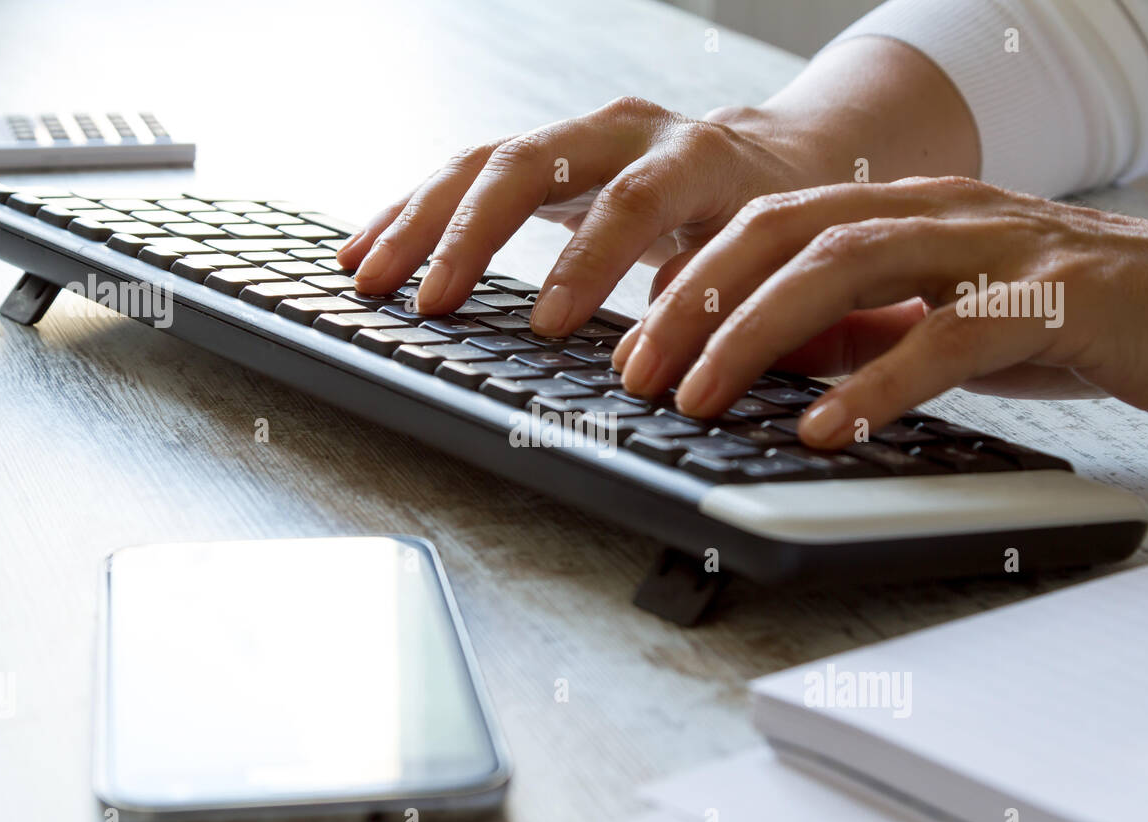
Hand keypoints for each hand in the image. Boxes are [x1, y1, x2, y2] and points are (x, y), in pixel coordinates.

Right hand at [336, 95, 839, 333]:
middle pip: (525, 162)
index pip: (630, 201)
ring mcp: (576, 138)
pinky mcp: (545, 157)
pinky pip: (467, 175)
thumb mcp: (769, 261)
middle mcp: (625, 131)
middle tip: (425, 304)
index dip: (585, 264)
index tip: (547, 329)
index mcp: (694, 156)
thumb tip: (651, 365)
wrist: (782, 159)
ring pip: (480, 162)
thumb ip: (718, 300)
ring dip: (417, 221)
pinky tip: (368, 246)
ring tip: (365, 275)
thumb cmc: (777, 221)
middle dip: (467, 235)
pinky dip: (415, 212)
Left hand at [613, 176, 1147, 445]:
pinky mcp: (1054, 297)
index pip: (768, 227)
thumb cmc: (1065, 315)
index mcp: (900, 212)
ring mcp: (995, 246)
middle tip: (636, 375)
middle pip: (787, 234)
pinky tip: (826, 429)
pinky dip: (879, 383)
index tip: (631, 348)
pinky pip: (951, 337)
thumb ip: (858, 333)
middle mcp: (936, 213)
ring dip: (758, 334)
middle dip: (698, 304)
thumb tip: (765, 363)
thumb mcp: (935, 323)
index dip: (690, 283)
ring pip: (849, 265)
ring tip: (699, 397)